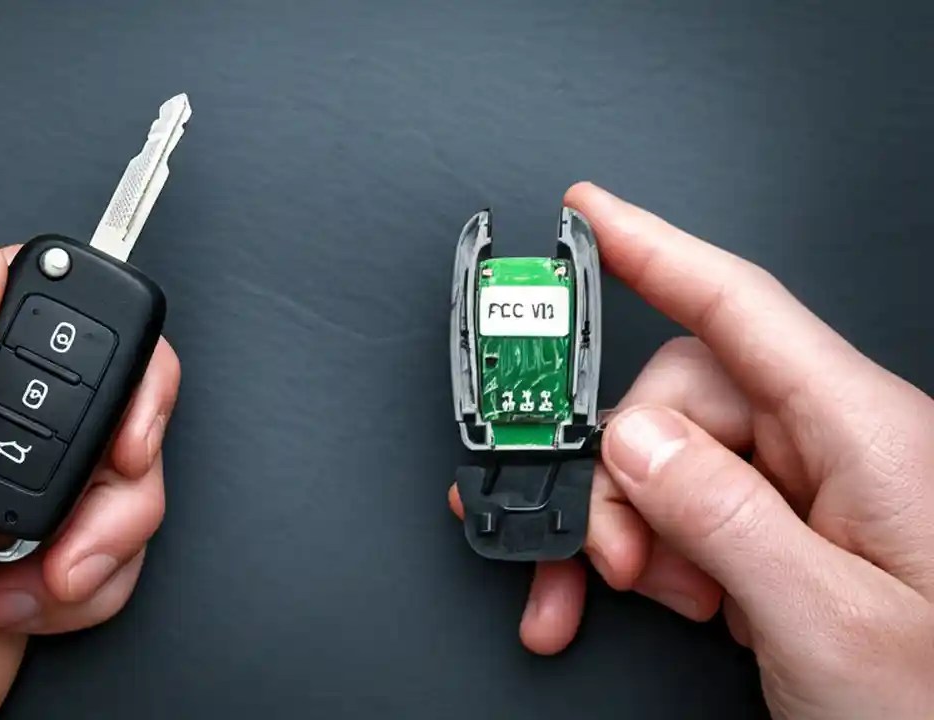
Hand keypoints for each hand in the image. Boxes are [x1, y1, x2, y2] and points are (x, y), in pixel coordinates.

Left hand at [0, 238, 180, 719]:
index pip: (14, 307)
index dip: (85, 339)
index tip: (108, 407)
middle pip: (92, 388)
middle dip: (116, 453)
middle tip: (91, 497)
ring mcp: (4, 499)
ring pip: (117, 469)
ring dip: (103, 534)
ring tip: (40, 575)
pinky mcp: (38, 554)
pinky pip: (115, 539)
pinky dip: (94, 580)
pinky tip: (28, 603)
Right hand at [450, 183, 932, 717]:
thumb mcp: (828, 625)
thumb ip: (724, 520)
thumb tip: (631, 438)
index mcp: (869, 436)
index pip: (741, 307)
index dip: (655, 248)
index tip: (586, 212)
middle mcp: (839, 448)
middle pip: (682, 402)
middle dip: (619, 473)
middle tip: (608, 554)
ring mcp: (812, 493)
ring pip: (671, 462)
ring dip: (630, 528)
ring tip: (637, 591)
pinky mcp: (789, 536)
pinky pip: (689, 512)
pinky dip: (650, 554)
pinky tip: (666, 599)